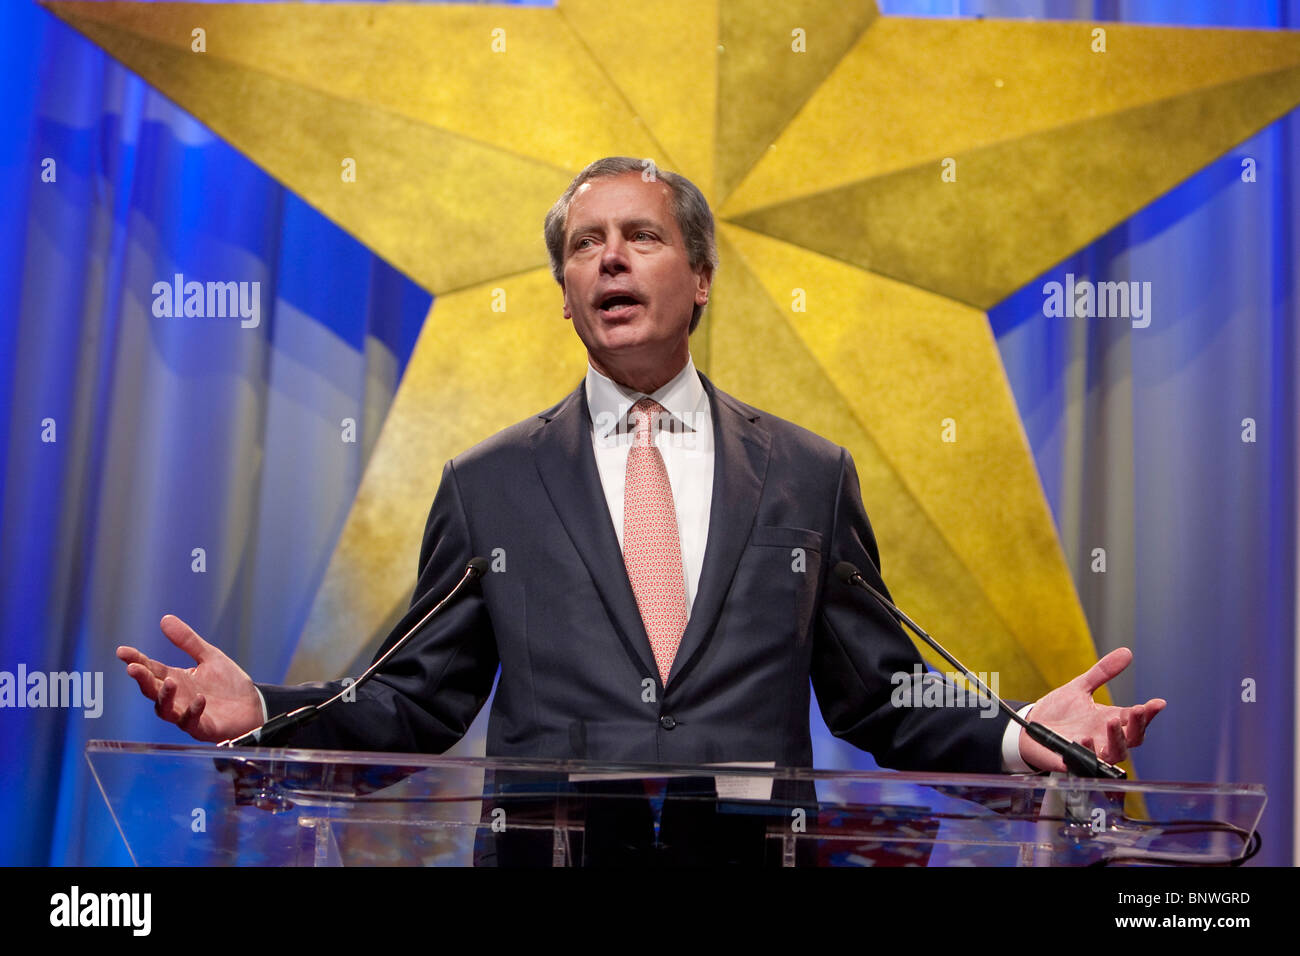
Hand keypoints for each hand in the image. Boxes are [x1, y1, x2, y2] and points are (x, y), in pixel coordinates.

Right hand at [117, 615, 262, 742]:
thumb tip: (165, 618)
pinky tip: (200, 698)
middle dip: (142, 679)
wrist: (254, 706)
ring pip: (166, 710)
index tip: (122, 652)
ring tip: (168, 681)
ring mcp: (186, 714)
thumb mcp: (209, 656)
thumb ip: (187, 641)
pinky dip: (193, 710)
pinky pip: (191, 722)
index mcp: (176, 679)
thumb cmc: (229, 684)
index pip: (151, 669)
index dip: (136, 660)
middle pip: (152, 690)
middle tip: (133, 668)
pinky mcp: (202, 728)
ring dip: (164, 696)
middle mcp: (177, 698)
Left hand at [1018, 647, 1165, 772]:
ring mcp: (1091, 752)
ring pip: (1115, 754)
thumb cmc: (1059, 711)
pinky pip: (1085, 762)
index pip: (1135, 719)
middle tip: (1137, 709)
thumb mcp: (1080, 687)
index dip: (1149, 712)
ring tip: (1110, 721)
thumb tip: (1126, 652)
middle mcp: (1105, 739)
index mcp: (1109, 721)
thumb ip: (1102, 672)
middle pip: (1132, 739)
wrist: (1030, 727)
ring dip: (1116, 739)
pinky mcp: (1072, 761)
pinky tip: (1084, 739)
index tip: (1158, 702)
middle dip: (1138, 725)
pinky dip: (1087, 753)